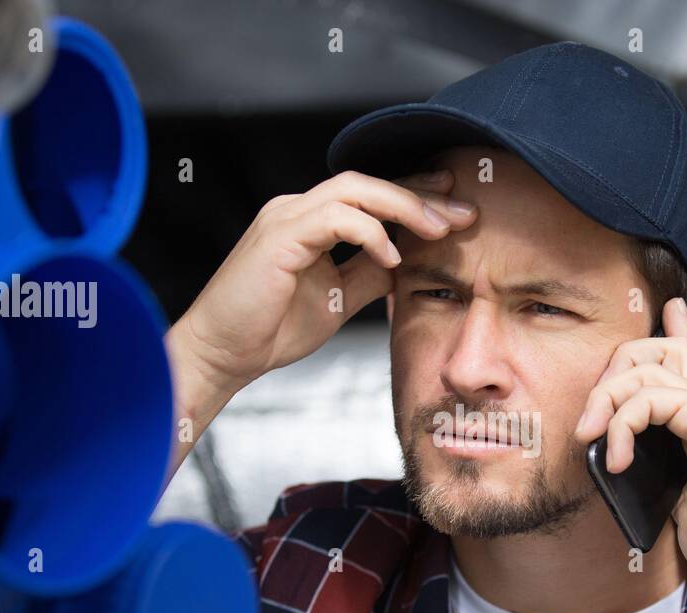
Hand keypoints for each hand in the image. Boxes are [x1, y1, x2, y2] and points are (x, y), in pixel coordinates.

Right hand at [174, 169, 477, 389]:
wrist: (222, 354)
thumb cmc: (270, 330)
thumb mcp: (337, 299)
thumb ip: (369, 276)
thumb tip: (408, 262)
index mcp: (310, 222)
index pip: (371, 197)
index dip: (416, 197)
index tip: (456, 209)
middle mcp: (297, 210)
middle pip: (370, 184)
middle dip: (422, 193)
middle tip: (465, 211)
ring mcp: (286, 219)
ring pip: (356, 190)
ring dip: (404, 205)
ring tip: (440, 229)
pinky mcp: (279, 237)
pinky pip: (336, 218)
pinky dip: (371, 233)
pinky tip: (395, 256)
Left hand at [573, 297, 686, 588]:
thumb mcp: (675, 502)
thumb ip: (652, 476)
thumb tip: (618, 469)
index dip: (676, 330)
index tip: (671, 309)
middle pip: (656, 348)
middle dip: (611, 371)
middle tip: (589, 422)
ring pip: (642, 364)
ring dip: (603, 398)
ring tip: (589, 438)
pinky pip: (646, 396)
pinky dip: (620, 425)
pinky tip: (618, 460)